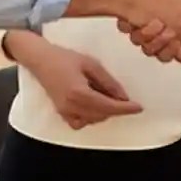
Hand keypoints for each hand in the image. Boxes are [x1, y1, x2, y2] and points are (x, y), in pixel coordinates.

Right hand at [17, 39, 141, 129]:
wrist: (41, 60)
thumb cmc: (65, 57)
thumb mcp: (91, 64)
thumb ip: (108, 81)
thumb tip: (123, 97)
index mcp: (79, 93)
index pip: (108, 106)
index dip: (125, 108)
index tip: (139, 108)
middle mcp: (71, 106)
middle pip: (102, 115)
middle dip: (116, 108)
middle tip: (123, 96)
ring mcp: (65, 112)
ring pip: (93, 120)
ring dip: (104, 112)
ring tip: (105, 95)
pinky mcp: (61, 113)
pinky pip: (80, 123)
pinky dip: (91, 117)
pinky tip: (93, 104)